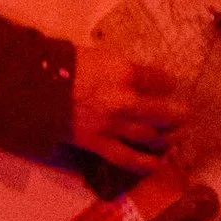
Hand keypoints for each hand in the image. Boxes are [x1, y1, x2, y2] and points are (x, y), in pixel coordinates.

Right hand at [70, 46, 189, 171]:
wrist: (37, 87)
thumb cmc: (67, 65)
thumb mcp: (101, 56)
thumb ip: (125, 70)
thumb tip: (142, 79)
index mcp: (125, 73)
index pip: (160, 79)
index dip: (169, 82)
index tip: (170, 84)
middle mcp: (124, 101)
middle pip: (162, 112)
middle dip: (177, 114)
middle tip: (183, 115)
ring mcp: (113, 125)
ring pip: (150, 136)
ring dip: (167, 137)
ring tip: (176, 136)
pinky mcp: (100, 143)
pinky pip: (127, 157)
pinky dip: (145, 163)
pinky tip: (157, 163)